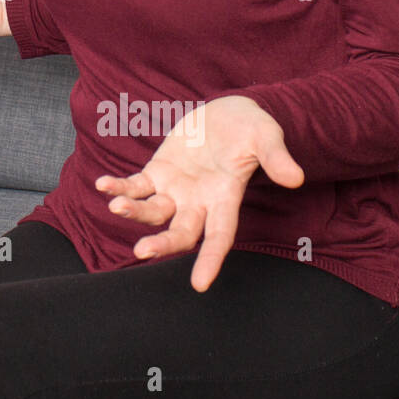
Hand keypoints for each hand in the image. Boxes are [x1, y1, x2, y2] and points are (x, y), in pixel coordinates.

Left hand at [94, 96, 304, 291]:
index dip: (210, 260)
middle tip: (142, 251)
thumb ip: (277, 158)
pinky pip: (135, 185)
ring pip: (153, 211)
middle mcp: (199, 202)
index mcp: (226, 199)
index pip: (220, 237)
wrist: (228, 113)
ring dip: (134, 211)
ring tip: (116, 206)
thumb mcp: (267, 137)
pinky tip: (103, 185)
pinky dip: (119, 187)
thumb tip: (295, 178)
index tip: (200, 285)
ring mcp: (176, 189)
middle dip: (163, 244)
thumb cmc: (252, 129)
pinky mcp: (158, 172)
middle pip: (180, 233)